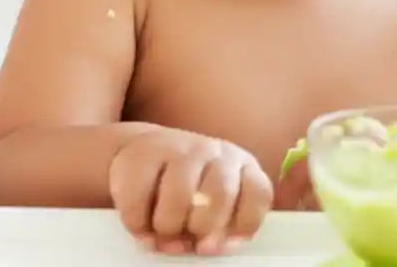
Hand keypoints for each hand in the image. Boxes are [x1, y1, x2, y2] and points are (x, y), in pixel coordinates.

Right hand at [109, 127, 272, 255]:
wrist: (142, 153)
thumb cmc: (186, 189)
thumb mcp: (213, 204)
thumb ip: (221, 224)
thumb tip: (209, 246)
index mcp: (242, 167)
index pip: (258, 193)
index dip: (244, 225)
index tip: (222, 244)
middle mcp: (216, 153)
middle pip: (220, 195)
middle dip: (202, 228)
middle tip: (188, 241)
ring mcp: (180, 149)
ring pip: (179, 198)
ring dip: (168, 228)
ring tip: (163, 234)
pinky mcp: (144, 153)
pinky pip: (139, 199)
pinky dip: (138, 223)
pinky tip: (141, 225)